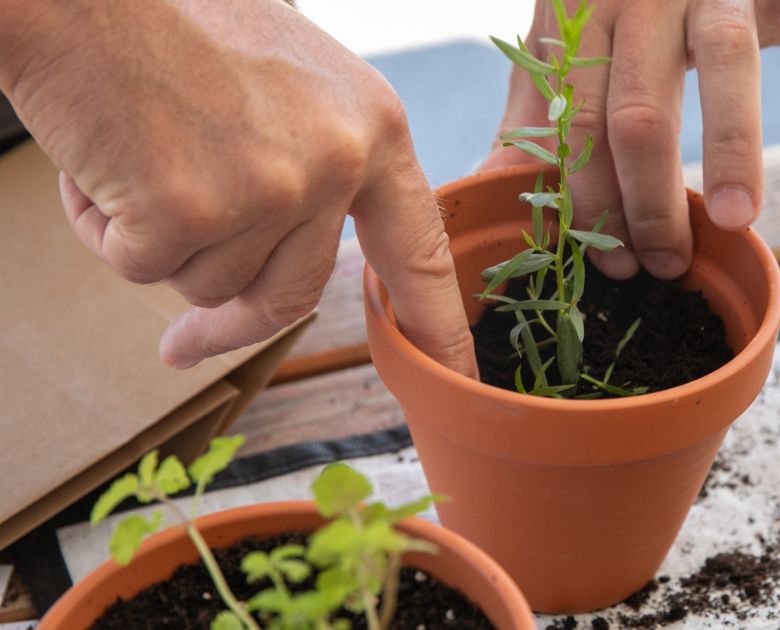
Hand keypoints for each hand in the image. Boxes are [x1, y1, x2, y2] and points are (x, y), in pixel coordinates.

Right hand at [0, 0, 477, 376]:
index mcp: (373, 130)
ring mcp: (267, 189)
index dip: (436, 324)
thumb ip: (319, 169)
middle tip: (179, 346)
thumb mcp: (293, 83)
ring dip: (156, 241)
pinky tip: (98, 159)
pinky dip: (103, 227)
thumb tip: (299, 260)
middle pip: (292, 296)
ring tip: (134, 154)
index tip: (454, 374)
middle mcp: (335, 164)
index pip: (419, 252)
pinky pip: (140, 265)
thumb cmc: (181, 23)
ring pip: (207, 283)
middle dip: (229, 325)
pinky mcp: (188, 209)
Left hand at [482, 0, 779, 279]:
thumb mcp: (567, 36)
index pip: (578, 122)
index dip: (590, 199)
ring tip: (735, 217)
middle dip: (649, 199)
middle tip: (666, 264)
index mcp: (582, 15)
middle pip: (639, 107)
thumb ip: (539, 102)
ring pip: (719, 57)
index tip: (607, 261)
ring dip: (732, 143)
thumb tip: (489, 178)